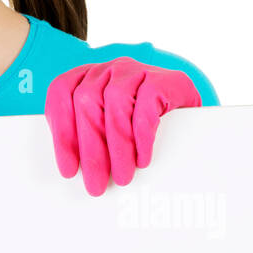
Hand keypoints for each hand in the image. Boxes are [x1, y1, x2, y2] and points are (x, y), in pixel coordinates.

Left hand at [44, 57, 202, 196]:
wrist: (191, 115)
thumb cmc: (141, 123)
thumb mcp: (108, 126)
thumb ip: (89, 135)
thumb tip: (73, 170)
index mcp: (87, 76)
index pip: (62, 93)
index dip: (62, 132)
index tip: (68, 169)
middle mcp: (108, 69)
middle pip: (87, 103)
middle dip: (91, 149)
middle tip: (96, 184)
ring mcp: (136, 70)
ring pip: (116, 105)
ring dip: (117, 147)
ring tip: (122, 176)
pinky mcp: (164, 79)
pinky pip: (147, 107)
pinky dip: (142, 137)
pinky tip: (143, 159)